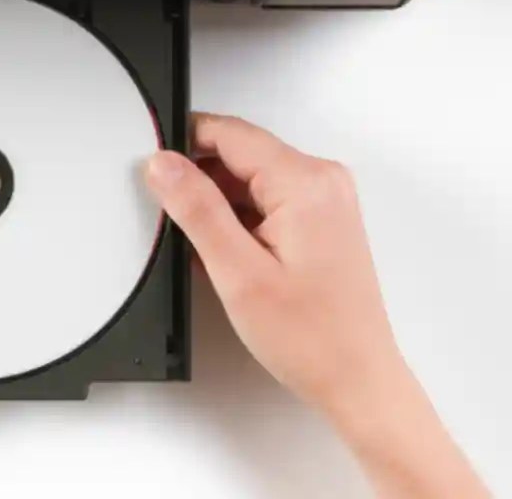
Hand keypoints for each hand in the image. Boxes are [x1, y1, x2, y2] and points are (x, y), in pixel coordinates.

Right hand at [145, 113, 486, 498]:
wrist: (357, 379)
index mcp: (306, 183)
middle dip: (201, 182)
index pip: (229, 133)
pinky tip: (233, 259)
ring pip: (251, 179)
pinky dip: (242, 222)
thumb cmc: (313, 337)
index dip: (183, 143)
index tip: (154, 166)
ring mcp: (326, 200)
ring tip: (213, 254)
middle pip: (240, 154)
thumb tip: (164, 164)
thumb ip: (196, 209)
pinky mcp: (322, 219)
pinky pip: (268, 200)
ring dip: (221, 206)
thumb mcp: (237, 272)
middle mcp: (323, 181)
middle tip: (180, 225)